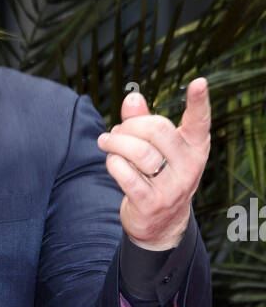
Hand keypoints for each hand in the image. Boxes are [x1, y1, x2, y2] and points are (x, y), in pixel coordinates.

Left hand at [96, 78, 210, 248]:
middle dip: (130, 125)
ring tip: (106, 142)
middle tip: (117, 131)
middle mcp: (189, 167)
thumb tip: (133, 97)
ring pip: (139, 151)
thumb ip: (144, 121)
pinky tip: (112, 162)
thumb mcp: (158, 148)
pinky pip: (125, 174)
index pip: (200, 122)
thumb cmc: (158, 175)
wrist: (161, 224)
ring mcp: (171, 187)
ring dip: (116, 142)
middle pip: (157, 130)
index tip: (199, 83)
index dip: (200, 102)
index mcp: (196, 148)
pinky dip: (113, 163)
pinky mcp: (150, 203)